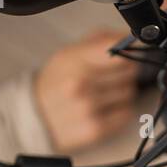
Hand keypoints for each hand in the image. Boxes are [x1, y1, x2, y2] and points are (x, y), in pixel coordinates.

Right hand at [33, 31, 137, 152]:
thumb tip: (130, 37)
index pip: (116, 49)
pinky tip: (102, 109)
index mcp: (74, 60)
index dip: (129, 49)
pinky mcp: (96, 129)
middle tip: (107, 75)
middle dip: (124, 71)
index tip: (131, 49)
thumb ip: (100, 41)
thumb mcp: (69, 54)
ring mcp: (88, 109)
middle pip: (129, 71)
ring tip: (101, 94)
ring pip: (129, 92)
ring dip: (121, 92)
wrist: (34, 117)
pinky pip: (126, 113)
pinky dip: (119, 111)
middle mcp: (81, 85)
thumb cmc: (57, 82)